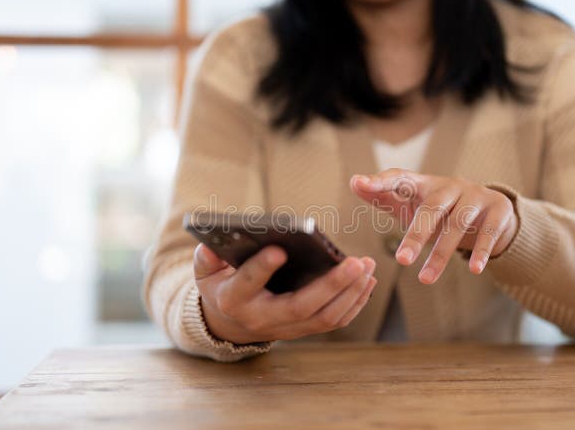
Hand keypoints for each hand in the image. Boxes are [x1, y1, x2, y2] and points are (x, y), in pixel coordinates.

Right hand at [193, 244, 376, 344]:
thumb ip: (207, 257)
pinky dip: (355, 303)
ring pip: (325, 318)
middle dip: (331, 285)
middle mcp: (263, 318)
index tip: (279, 249)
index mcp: (234, 300)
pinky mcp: (305, 329)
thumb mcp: (206, 271)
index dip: (262, 269)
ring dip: (351, 293)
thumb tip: (210, 244)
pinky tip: (368, 281)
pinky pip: (335, 321)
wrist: (231, 322)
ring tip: (368, 266)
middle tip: (355, 262)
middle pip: (301, 306)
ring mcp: (287, 328)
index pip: (247, 285)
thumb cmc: (222, 285)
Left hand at [350, 169, 517, 283]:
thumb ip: (384, 196)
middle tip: (401, 261)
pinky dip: (481, 251)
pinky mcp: (498, 209)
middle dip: (416, 235)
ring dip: (442, 254)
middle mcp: (450, 186)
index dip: (379, 181)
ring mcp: (475, 196)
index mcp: (424, 184)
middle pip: (431, 208)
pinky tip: (474, 270)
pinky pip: (488, 231)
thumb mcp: (413, 203)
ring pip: (458, 224)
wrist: (492, 211)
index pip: (400, 177)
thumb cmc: (441, 210)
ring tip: (425, 280)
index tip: (358, 183)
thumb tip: (354, 183)